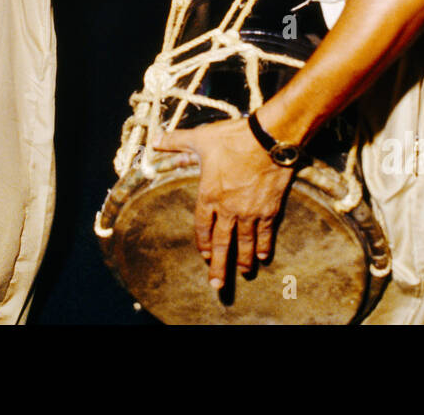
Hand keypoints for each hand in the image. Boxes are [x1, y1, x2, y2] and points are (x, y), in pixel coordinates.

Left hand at [153, 117, 295, 289]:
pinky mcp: (268, 209)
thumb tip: (154, 140)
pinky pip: (264, 233)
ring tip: (243, 273)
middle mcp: (228, 208)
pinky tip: (263, 256)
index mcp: (209, 194)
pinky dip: (263, 245)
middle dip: (219, 265)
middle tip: (217, 285)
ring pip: (244, 242)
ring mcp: (249, 211)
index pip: (202, 226)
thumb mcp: (201, 138)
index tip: (205, 255)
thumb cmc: (233, 138)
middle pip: (222, 242)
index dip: (203, 242)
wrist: (269, 139)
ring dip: (242, 259)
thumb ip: (176, 141)